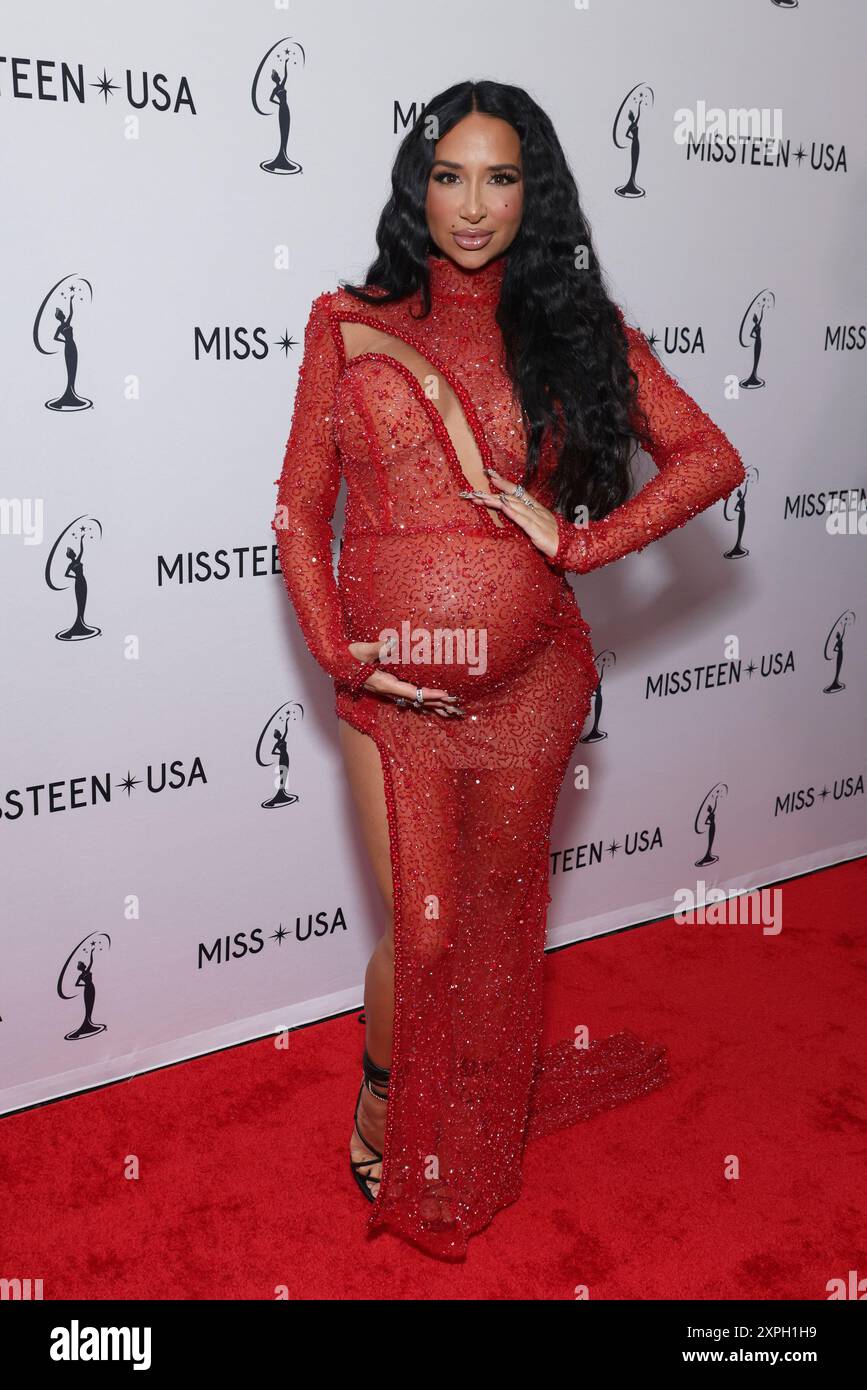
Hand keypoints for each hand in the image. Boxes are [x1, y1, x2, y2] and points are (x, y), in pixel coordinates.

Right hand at [347, 641, 463, 715]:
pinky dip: (423, 701)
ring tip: (450, 710)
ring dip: (432, 705)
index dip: (429, 694)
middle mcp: (389, 690)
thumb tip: (392, 642)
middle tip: (456, 707)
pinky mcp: (389, 687)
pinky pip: (409, 697)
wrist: (337, 663)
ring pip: (414, 701)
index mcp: (385, 684)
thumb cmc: (350, 655)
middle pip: (416, 700)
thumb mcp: (362, 650)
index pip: (411, 691)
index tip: (445, 695)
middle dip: (435, 704)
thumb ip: (377, 647)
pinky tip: (432, 706)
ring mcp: (389, 691)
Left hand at [459, 468, 559, 557]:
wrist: (571, 549)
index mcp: (537, 509)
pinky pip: (524, 520)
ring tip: (483, 497)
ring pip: (516, 506)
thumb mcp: (537, 527)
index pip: (519, 492)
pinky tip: (503, 506)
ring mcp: (538, 520)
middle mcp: (537, 511)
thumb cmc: (553, 540)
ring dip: (498, 501)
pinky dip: (513, 512)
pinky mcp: (538, 531)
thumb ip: (526, 520)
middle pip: (514, 497)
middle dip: (495, 491)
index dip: (505, 483)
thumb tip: (511, 513)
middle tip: (478, 487)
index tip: (491, 475)